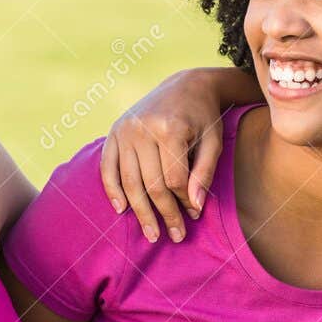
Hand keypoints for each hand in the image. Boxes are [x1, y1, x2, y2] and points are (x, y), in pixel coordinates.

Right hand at [101, 70, 228, 243]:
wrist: (185, 85)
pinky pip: (107, 167)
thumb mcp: (214, 141)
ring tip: (151, 234)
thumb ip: (204, 173)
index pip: (174, 179)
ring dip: (140, 211)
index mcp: (170, 128)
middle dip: (164, 214)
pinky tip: (121, 209)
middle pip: (151, 184)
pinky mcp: (114, 132)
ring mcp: (125, 130)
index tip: (193, 216)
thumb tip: (194, 206)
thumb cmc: (204, 117)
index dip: (184, 202)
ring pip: (129, 181)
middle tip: (174, 236)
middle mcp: (142, 128)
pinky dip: (112, 189)